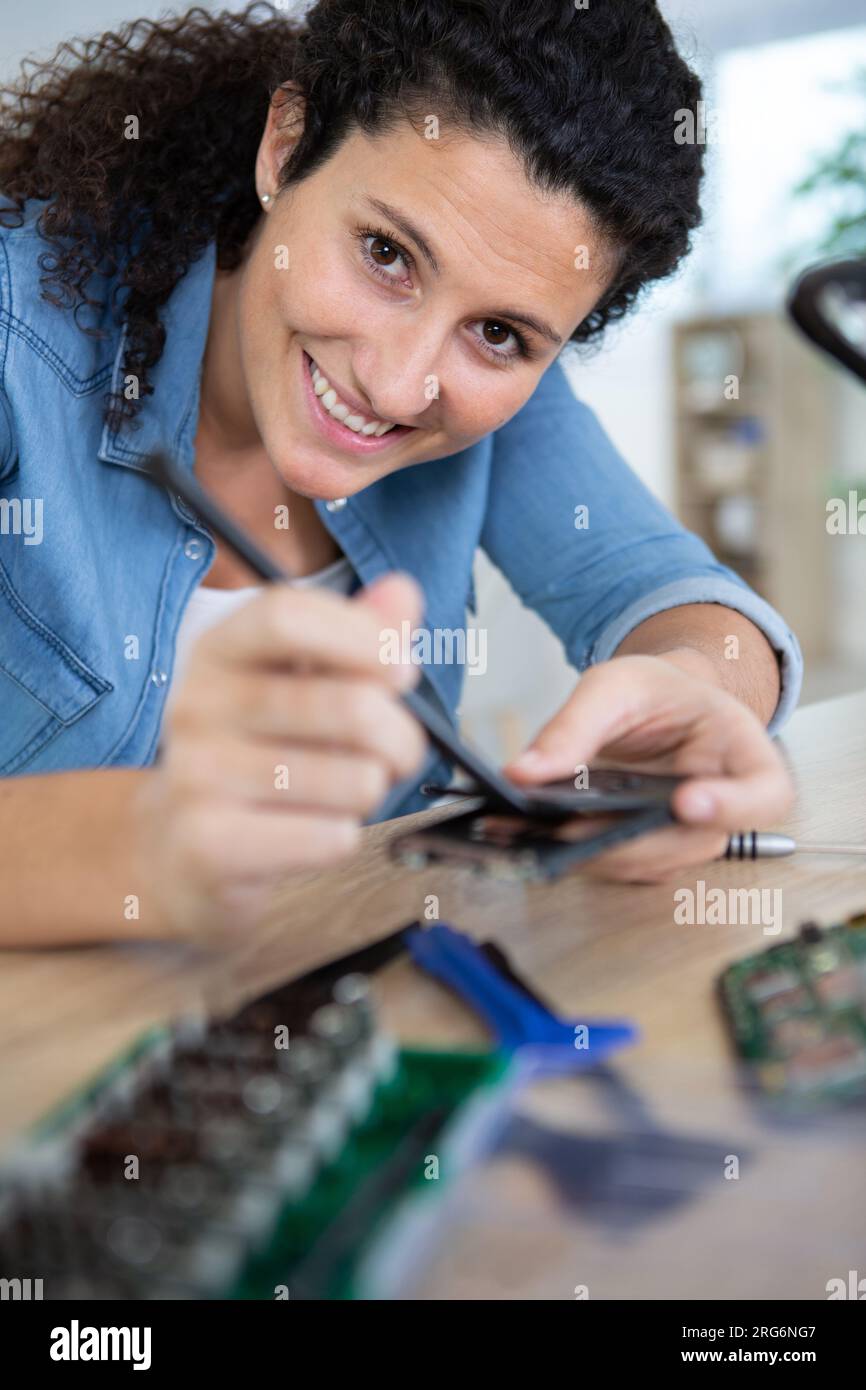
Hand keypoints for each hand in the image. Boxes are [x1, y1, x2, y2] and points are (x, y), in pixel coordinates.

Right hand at [133, 573, 426, 937]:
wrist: (181, 849)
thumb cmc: (260, 755)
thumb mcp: (301, 683)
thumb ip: (357, 637)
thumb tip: (402, 590)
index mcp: (219, 651)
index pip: (287, 616)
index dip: (362, 636)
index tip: (403, 670)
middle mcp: (196, 705)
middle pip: (349, 705)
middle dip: (401, 737)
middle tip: (398, 754)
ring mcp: (195, 775)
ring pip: (354, 779)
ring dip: (371, 793)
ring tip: (340, 795)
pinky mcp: (206, 844)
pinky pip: (330, 838)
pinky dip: (342, 838)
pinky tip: (310, 834)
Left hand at [503, 653, 793, 882]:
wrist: (651, 703)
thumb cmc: (652, 690)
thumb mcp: (614, 685)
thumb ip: (574, 726)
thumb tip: (523, 773)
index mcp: (739, 749)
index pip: (764, 793)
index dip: (733, 806)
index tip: (686, 803)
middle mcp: (723, 802)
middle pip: (696, 842)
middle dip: (631, 842)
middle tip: (570, 828)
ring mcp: (687, 834)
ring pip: (653, 863)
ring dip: (597, 855)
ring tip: (536, 834)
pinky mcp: (649, 850)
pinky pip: (621, 864)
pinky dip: (578, 855)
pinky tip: (532, 838)